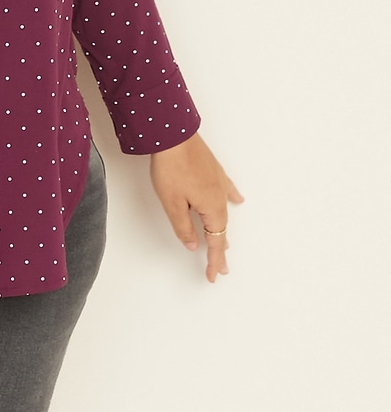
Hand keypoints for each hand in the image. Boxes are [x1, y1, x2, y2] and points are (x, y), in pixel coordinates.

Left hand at [148, 131, 243, 282]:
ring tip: (225, 246)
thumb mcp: (172, 204)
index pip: (215, 241)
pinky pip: (227, 190)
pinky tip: (238, 201)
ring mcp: (218, 182)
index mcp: (211, 208)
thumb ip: (184, 227)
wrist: (174, 136)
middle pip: (222, 229)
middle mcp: (219, 197)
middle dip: (220, 251)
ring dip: (223, 230)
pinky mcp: (213, 171)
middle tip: (220, 269)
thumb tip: (193, 245)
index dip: (213, 260)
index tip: (213, 276)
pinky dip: (232, 199)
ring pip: (224, 212)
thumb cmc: (172, 168)